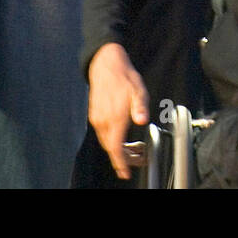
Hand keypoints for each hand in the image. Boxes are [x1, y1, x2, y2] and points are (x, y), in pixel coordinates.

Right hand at [87, 43, 149, 180]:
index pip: (115, 147)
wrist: (106, 65)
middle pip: (111, 148)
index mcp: (115, 116)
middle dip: (123, 158)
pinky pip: (104, 134)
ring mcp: (97, 119)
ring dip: (119, 149)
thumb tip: (142, 120)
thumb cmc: (124, 77)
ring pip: (107, 142)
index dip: (121, 162)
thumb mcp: (138, 90)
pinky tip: (123, 136)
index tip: (125, 172)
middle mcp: (103, 120)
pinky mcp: (95, 116)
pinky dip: (113, 140)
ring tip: (134, 148)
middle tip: (138, 159)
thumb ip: (140, 107)